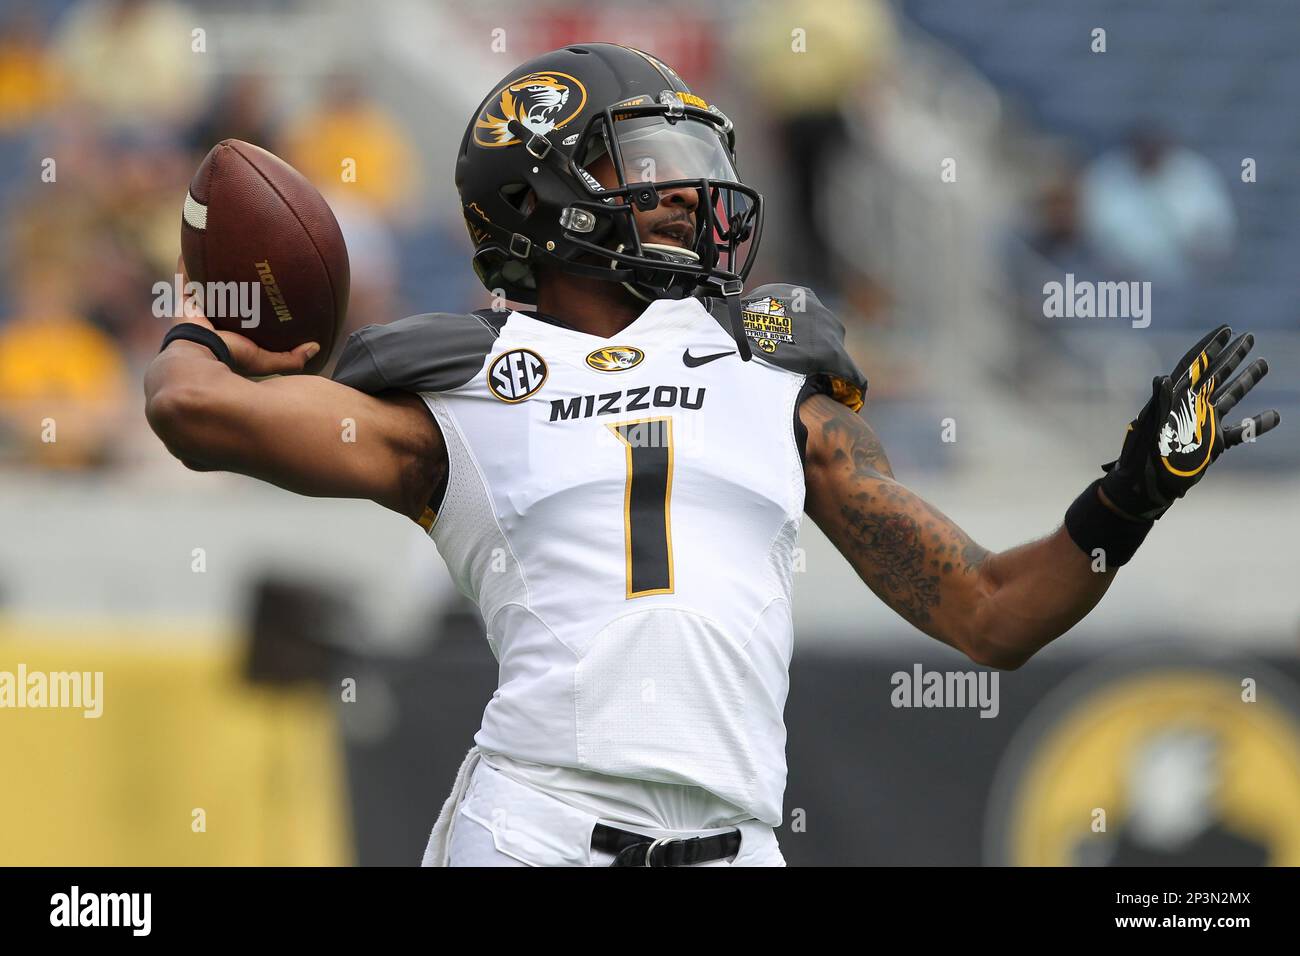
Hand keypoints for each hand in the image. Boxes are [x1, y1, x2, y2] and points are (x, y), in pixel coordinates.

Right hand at [173, 255, 318, 375]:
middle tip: (247, 264)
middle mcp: (214, 319)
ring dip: (212, 268)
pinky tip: (192, 244)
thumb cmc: (230, 358)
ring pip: (206, 284)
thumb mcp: (266, 360)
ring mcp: (198, 308)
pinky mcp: (184, 299)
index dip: (254, 304)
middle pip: (226, 295)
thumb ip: (290, 358)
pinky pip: (184, 276)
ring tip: (222, 247)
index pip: (245, 315)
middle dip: (234, 281)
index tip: (266, 291)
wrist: (200, 355)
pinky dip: (186, 262)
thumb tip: (316, 348)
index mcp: (232, 332)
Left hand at [1100, 325, 1279, 519]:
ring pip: (1231, 397)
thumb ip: (1159, 403)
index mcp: (1175, 399)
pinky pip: (1239, 432)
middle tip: (1249, 336)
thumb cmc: (1142, 457)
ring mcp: (1204, 425)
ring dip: (1247, 381)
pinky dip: (1257, 425)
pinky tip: (1275, 416)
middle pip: (1215, 375)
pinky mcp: (1213, 445)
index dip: (1208, 347)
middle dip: (1231, 355)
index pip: (1194, 366)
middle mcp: (1191, 408)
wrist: (1146, 487)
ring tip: (1264, 363)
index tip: (1226, 329)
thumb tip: (1162, 377)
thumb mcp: (1150, 428)